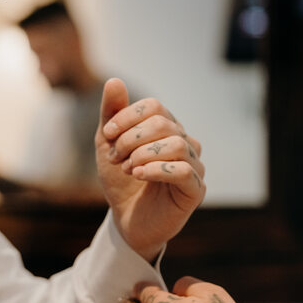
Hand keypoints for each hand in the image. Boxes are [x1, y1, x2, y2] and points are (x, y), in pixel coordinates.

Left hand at [97, 78, 204, 260]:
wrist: (125, 220)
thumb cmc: (121, 182)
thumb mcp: (108, 145)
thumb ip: (111, 114)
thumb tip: (114, 81)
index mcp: (167, 129)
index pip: (154, 107)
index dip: (128, 117)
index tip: (107, 135)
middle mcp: (185, 143)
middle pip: (163, 124)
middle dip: (131, 138)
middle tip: (115, 157)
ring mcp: (194, 166)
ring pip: (176, 144)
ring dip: (143, 154)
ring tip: (128, 168)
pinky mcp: (195, 190)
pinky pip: (183, 170)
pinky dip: (156, 170)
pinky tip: (140, 175)